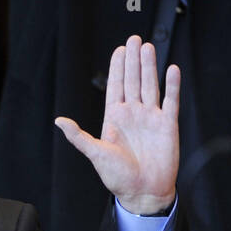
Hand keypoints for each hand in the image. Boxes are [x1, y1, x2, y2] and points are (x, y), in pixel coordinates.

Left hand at [55, 36, 179, 213]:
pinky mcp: (167, 125)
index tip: (119, 50)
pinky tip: (171, 69)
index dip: (117, 69)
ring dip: (149, 67)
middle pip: (133, 81)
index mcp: (115, 119)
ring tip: (148, 47)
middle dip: (133, 60)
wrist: (143, 192)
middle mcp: (133, 115)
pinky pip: (171, 100)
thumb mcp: (95, 154)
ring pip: (150, 85)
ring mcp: (150, 118)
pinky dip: (172, 85)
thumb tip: (59, 121)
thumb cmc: (118, 177)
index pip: (116, 88)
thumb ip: (78, 136)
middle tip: (134, 39)